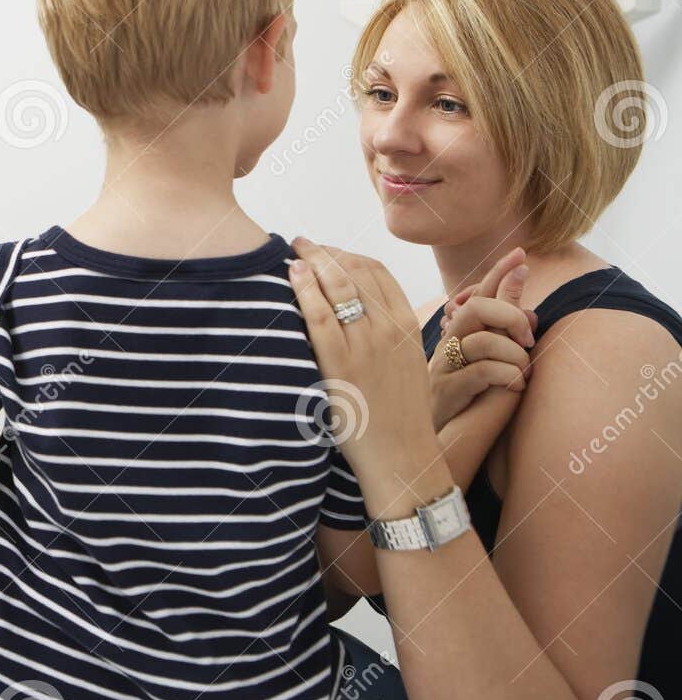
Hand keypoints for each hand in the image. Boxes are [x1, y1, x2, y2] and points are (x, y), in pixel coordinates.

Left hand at [288, 238, 442, 512]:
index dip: (348, 254)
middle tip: (302, 244)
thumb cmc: (401, 415)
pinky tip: (290, 274)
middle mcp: (389, 329)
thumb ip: (391, 335)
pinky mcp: (341, 364)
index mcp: (408, 325)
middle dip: (326, 251)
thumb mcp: (409, 364)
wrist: (402, 455)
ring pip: (338, 286)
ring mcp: (365, 345)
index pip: (377, 272)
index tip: (327, 251)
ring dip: (312, 260)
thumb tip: (365, 313)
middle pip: (355, 271)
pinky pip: (319, 316)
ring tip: (292, 250)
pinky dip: (304, 288)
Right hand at [430, 247, 535, 430]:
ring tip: (522, 374)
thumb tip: (533, 313)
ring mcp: (443, 369)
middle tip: (528, 338)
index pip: (477, 297)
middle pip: (475, 309)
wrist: (435, 452)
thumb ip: (508, 341)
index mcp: (456, 340)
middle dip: (509, 315)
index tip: (521, 253)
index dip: (498, 274)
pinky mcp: (448, 393)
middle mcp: (446, 348)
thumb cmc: (466, 411)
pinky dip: (507, 375)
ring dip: (513, 354)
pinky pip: (482, 372)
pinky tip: (515, 388)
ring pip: (481, 339)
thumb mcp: (491, 370)